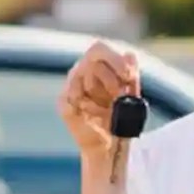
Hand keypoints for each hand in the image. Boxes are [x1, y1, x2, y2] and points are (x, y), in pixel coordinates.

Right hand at [58, 41, 139, 157]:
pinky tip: (94, 115)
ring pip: (86, 77)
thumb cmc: (120, 117)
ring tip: (108, 108)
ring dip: (103, 94)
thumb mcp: (131, 93)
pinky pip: (76, 96)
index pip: (98, 48)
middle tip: (119, 96)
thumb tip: (129, 54)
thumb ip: (130, 74)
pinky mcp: (63, 103)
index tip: (128, 77)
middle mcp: (79, 72)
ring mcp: (69, 87)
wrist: (110, 146)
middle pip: (92, 60)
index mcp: (95, 65)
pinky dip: (92, 107)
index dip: (114, 59)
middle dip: (112, 78)